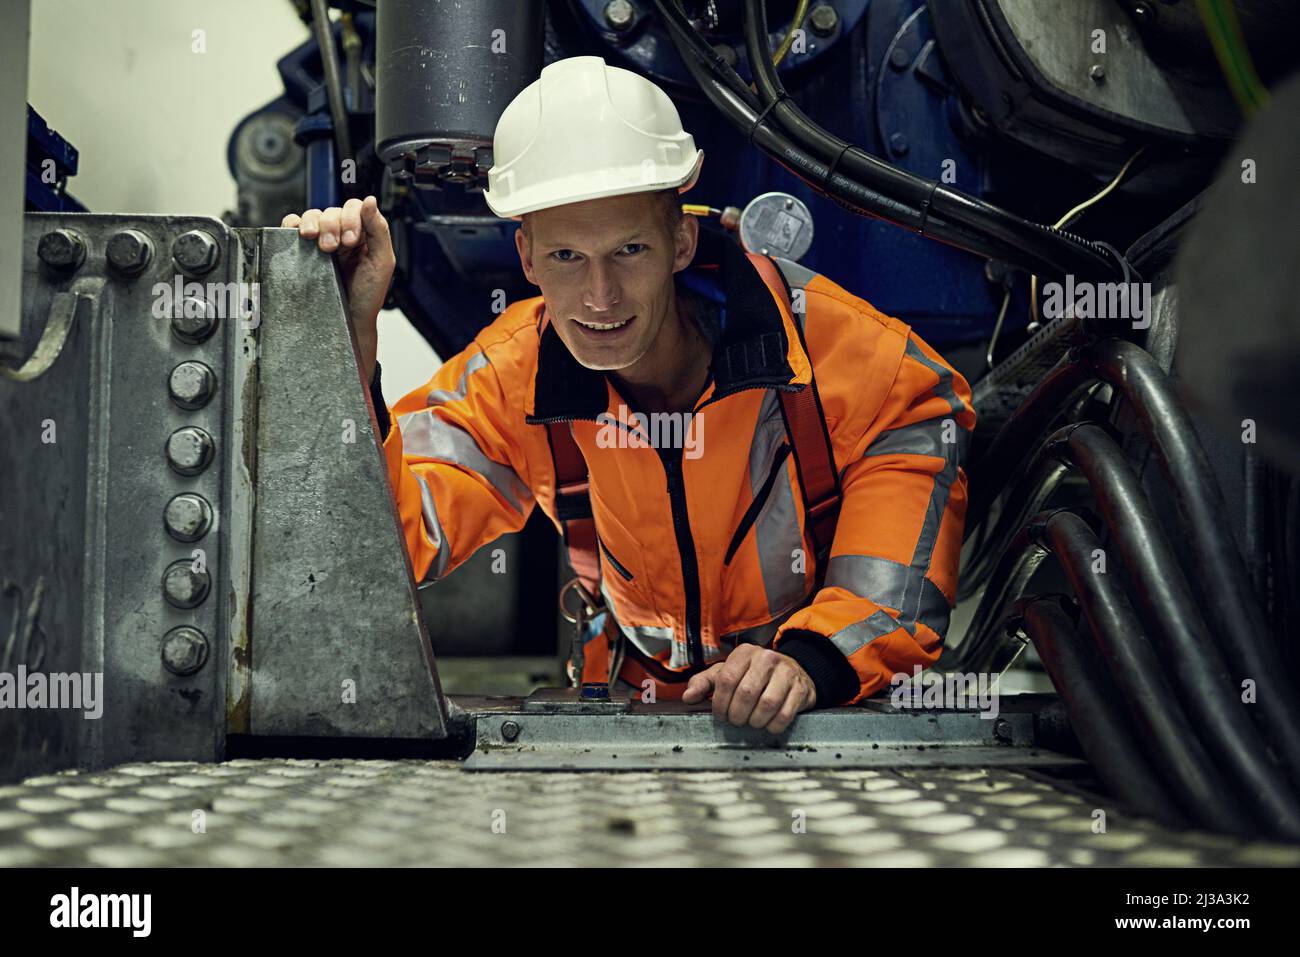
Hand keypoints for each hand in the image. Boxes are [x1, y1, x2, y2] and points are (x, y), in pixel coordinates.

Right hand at [281, 195, 394, 382]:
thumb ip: (379, 229)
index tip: (352, 240)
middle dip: (332, 225)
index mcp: (362, 233)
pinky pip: (292, 226)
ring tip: (317, 243)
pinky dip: (292, 224)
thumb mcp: (382, 262)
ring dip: (314, 224)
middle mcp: (341, 233)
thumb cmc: (367, 295)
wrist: (349, 319)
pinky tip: (297, 234)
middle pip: (332, 211)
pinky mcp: (303, 250)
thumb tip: (370, 200)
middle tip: (333, 247)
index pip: (353, 208)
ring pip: (312, 216)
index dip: (351, 218)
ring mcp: (321, 241)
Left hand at [681, 644, 816, 733]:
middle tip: (736, 721)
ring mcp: (787, 672)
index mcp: (744, 653)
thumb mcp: (727, 673)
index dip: (720, 703)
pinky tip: (768, 724)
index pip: (726, 679)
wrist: (792, 673)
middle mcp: (766, 658)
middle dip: (737, 715)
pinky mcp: (801, 689)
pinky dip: (773, 726)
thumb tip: (688, 697)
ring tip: (751, 722)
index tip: (720, 715)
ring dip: (755, 722)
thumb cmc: (753, 675)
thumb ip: (704, 683)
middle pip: (745, 694)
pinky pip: (785, 714)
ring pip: (766, 705)